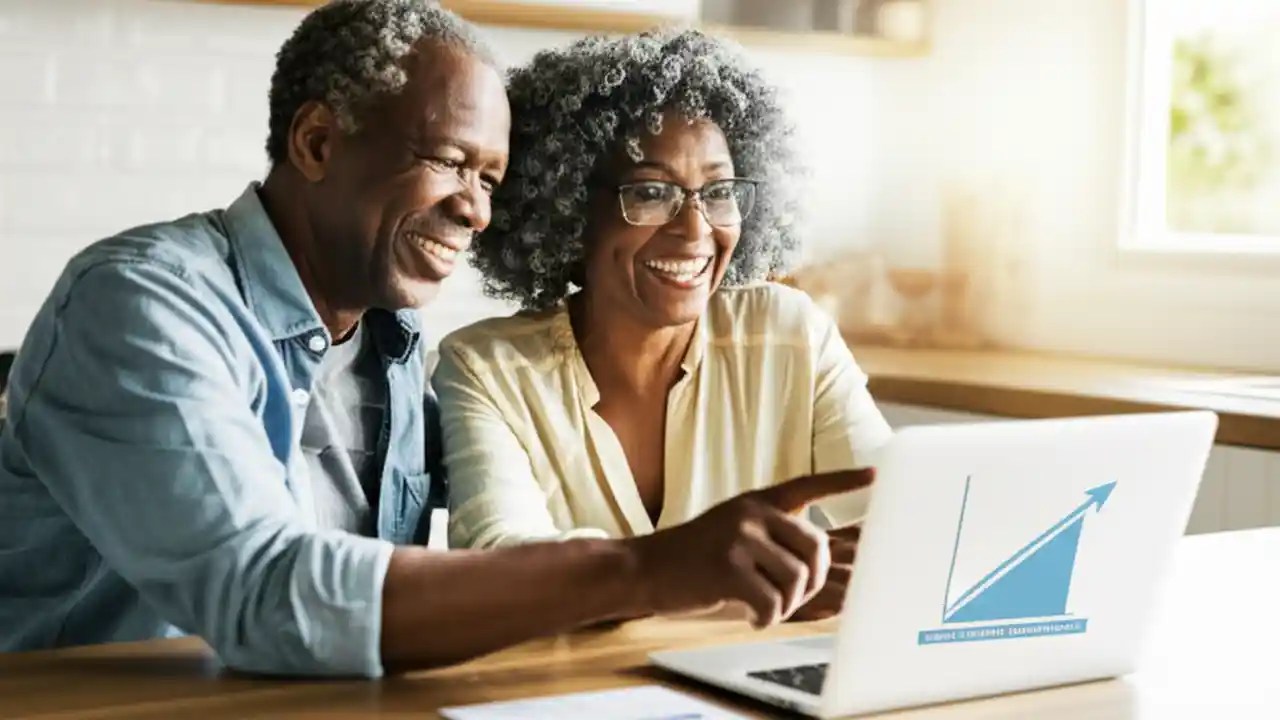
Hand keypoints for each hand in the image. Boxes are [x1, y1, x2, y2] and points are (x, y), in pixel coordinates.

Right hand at [627, 469, 874, 628]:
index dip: (842, 480)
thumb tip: (816, 558)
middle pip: (816, 548)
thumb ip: (770, 533)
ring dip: (788, 604)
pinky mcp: (728, 568)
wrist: (646, 567)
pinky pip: (772, 602)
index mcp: (757, 502)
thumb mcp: (732, 528)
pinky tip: (751, 615)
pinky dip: (766, 618)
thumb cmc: (694, 556)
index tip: (874, 475)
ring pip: (797, 580)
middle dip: (813, 582)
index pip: (808, 484)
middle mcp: (753, 514)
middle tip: (791, 596)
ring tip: (766, 607)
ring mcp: (740, 539)